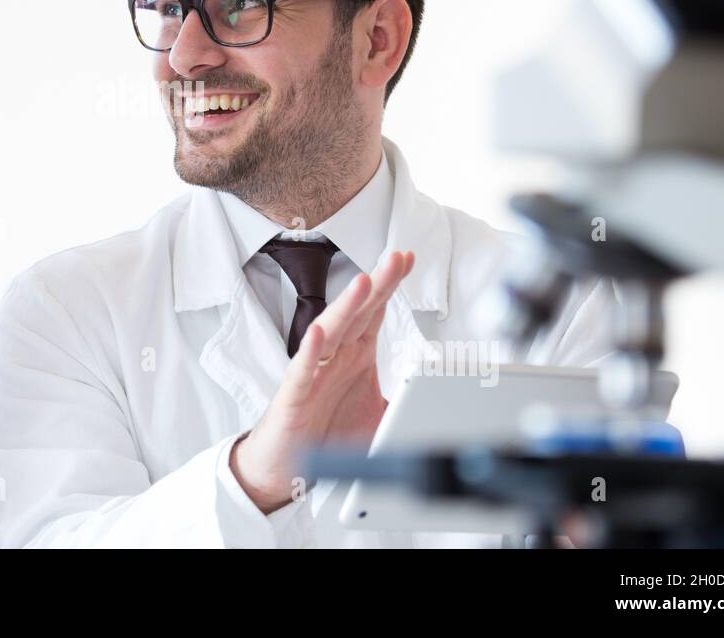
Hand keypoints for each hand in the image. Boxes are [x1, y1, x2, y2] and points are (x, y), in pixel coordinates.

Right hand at [229, 250, 414, 513]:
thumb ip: (406, 402)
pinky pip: (302, 370)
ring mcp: (314, 373)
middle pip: (358, 313)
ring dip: (347, 307)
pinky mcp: (295, 396)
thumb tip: (438, 399)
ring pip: (332, 332)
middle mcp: (335, 358)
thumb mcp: (378, 418)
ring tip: (363, 282)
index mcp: (355, 356)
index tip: (406, 259)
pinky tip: (319, 332)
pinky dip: (310, 351)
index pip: (375, 312)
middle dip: (378, 284)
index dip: (390, 285)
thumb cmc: (325, 432)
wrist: (285, 464)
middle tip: (395, 258)